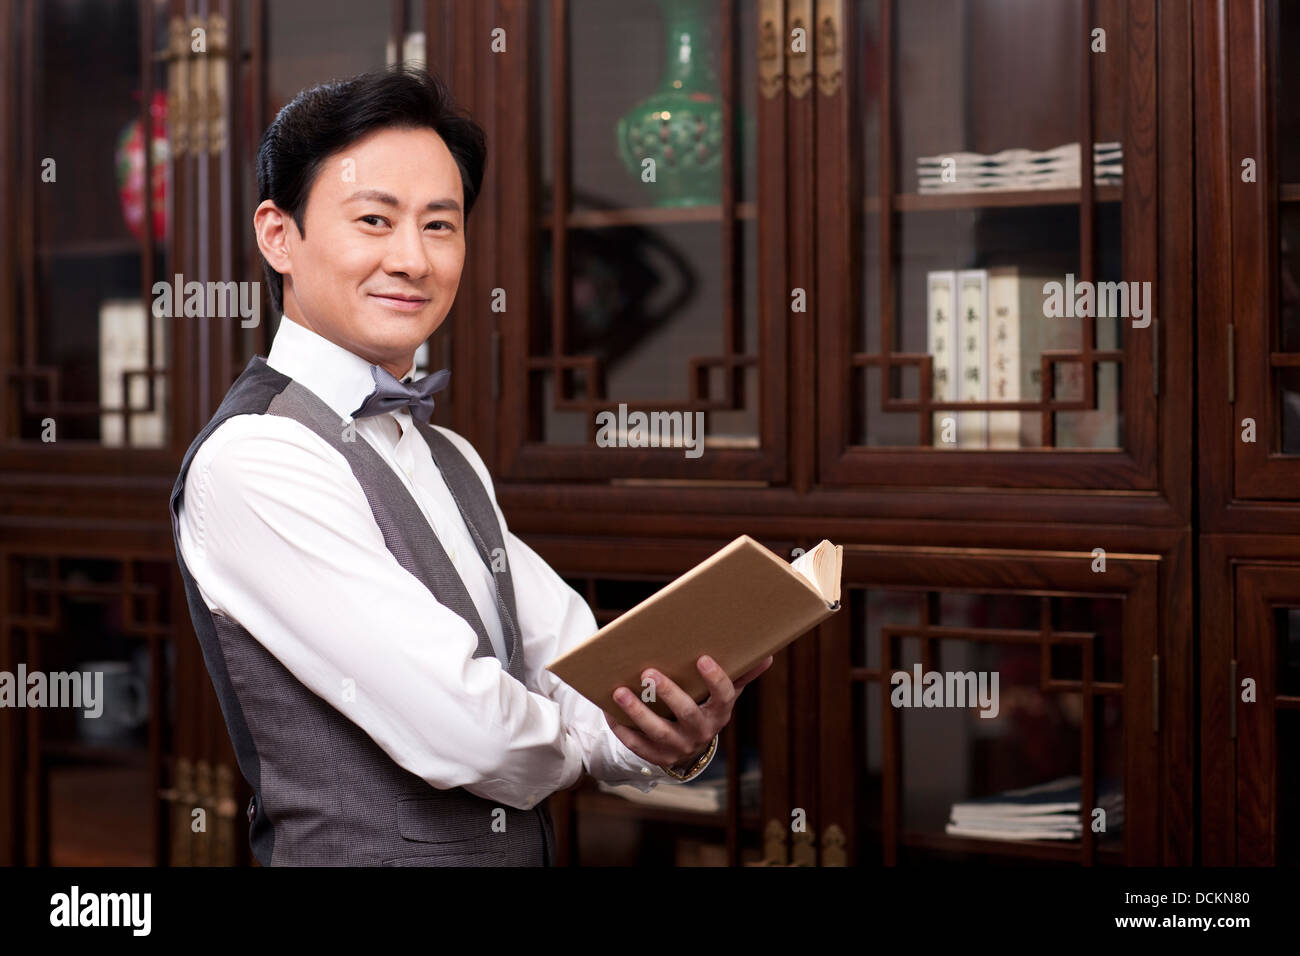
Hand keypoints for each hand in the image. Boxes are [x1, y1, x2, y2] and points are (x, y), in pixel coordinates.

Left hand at [604, 654, 774, 769]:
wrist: (690, 748)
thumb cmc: (705, 708)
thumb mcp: (722, 695)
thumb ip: (741, 675)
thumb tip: (767, 656)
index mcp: (719, 713)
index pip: (724, 696)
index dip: (715, 679)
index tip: (702, 658)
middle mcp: (701, 732)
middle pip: (687, 714)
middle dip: (668, 694)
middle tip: (648, 672)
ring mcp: (679, 747)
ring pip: (658, 732)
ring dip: (638, 712)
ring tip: (620, 691)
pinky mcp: (657, 757)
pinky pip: (638, 745)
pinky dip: (622, 729)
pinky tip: (609, 711)